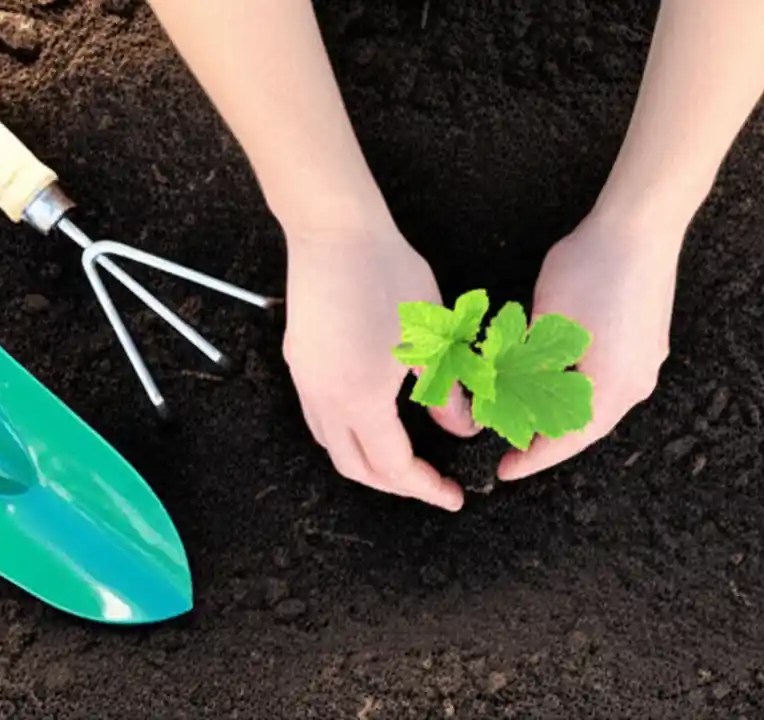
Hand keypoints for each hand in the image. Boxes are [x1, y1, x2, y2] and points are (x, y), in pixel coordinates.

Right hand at [282, 218, 477, 508]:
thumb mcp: (433, 339)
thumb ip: (447, 393)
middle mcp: (325, 398)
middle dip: (396, 485)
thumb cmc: (387, 275)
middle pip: (356, 467)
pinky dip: (348, 436)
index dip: (426, 487)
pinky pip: (320, 418)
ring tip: (405, 461)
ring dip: (367, 463)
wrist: (334, 231)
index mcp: (361, 399)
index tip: (453, 496)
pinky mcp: (300, 361)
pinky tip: (372, 423)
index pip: (395, 466)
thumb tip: (463, 428)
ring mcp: (306, 380)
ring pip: (332, 445)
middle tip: (432, 484)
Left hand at [497, 212, 682, 480]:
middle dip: (548, 437)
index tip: (505, 470)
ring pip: (601, 403)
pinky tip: (562, 376)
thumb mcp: (545, 322)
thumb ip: (527, 366)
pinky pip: (614, 379)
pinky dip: (584, 386)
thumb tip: (505, 395)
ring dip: (565, 410)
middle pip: (587, 427)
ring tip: (531, 412)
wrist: (642, 226)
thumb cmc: (593, 268)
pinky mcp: (650, 342)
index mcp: (611, 387)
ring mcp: (648, 362)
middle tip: (513, 443)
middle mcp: (636, 384)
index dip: (532, 458)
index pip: (566, 440)